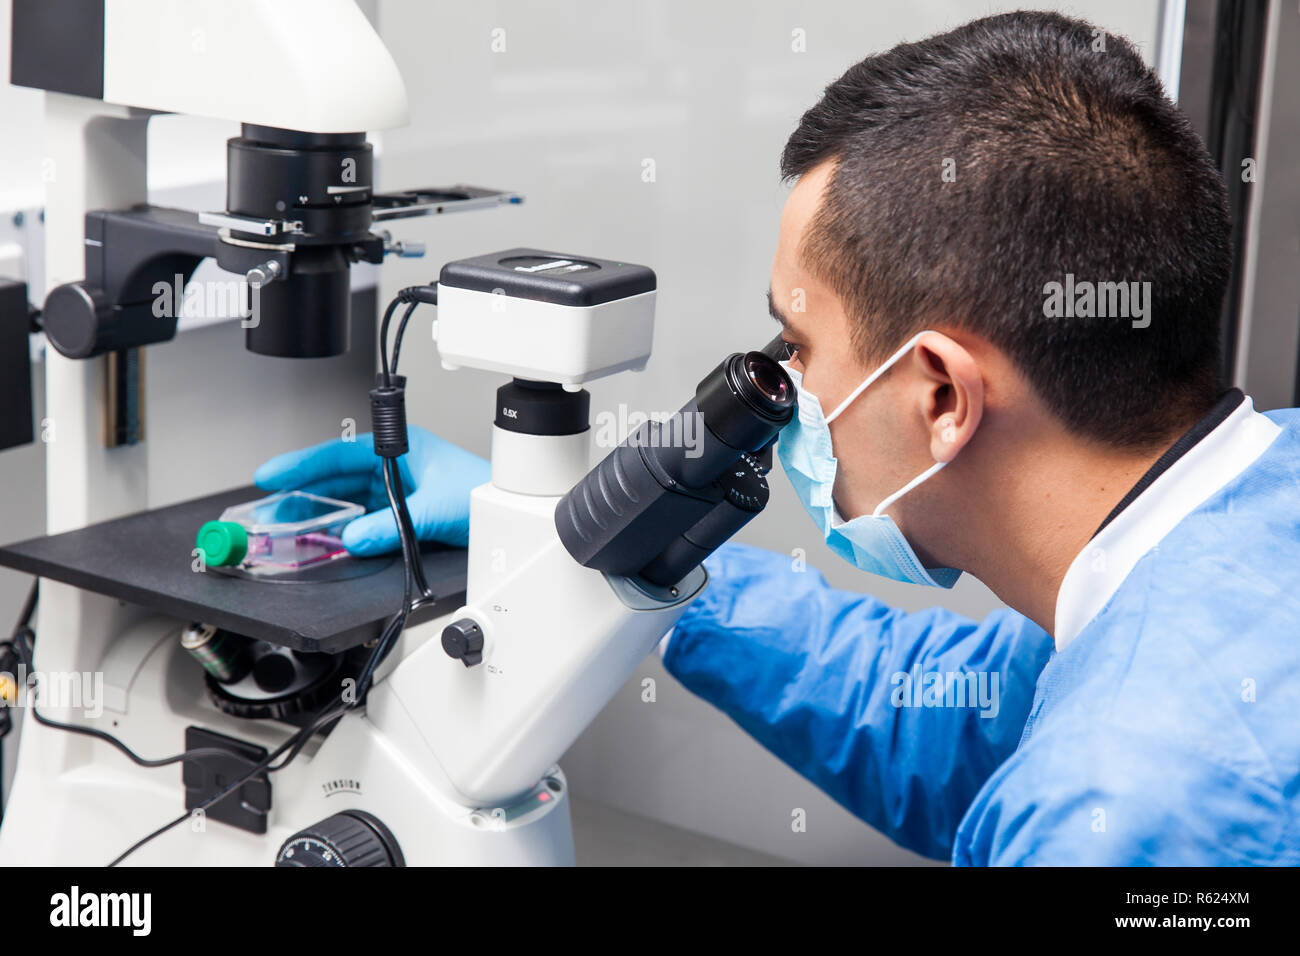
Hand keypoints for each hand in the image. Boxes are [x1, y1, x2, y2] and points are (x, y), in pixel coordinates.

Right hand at [253, 425, 488, 556]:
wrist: (514, 514)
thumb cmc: (486, 492)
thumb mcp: (436, 508)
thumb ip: (393, 525)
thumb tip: (354, 538)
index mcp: (401, 450)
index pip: (339, 455)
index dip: (301, 465)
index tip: (271, 475)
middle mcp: (395, 468)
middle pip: (336, 480)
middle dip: (301, 494)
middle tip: (268, 509)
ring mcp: (398, 492)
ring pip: (347, 502)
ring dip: (318, 515)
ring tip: (285, 527)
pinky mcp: (404, 517)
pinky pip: (363, 521)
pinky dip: (341, 531)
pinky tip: (324, 541)